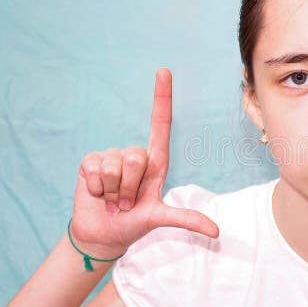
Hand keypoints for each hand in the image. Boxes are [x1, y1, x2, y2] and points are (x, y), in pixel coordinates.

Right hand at [70, 68, 218, 257]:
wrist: (102, 235)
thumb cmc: (134, 224)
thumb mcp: (161, 219)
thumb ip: (186, 220)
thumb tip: (216, 232)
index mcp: (155, 162)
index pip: (160, 124)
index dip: (161, 97)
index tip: (164, 71)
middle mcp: (134, 156)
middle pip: (135, 158)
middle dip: (130, 188)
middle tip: (127, 203)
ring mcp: (111, 157)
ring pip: (115, 165)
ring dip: (113, 191)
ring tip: (114, 201)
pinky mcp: (90, 162)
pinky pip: (95, 167)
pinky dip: (96, 188)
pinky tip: (97, 194)